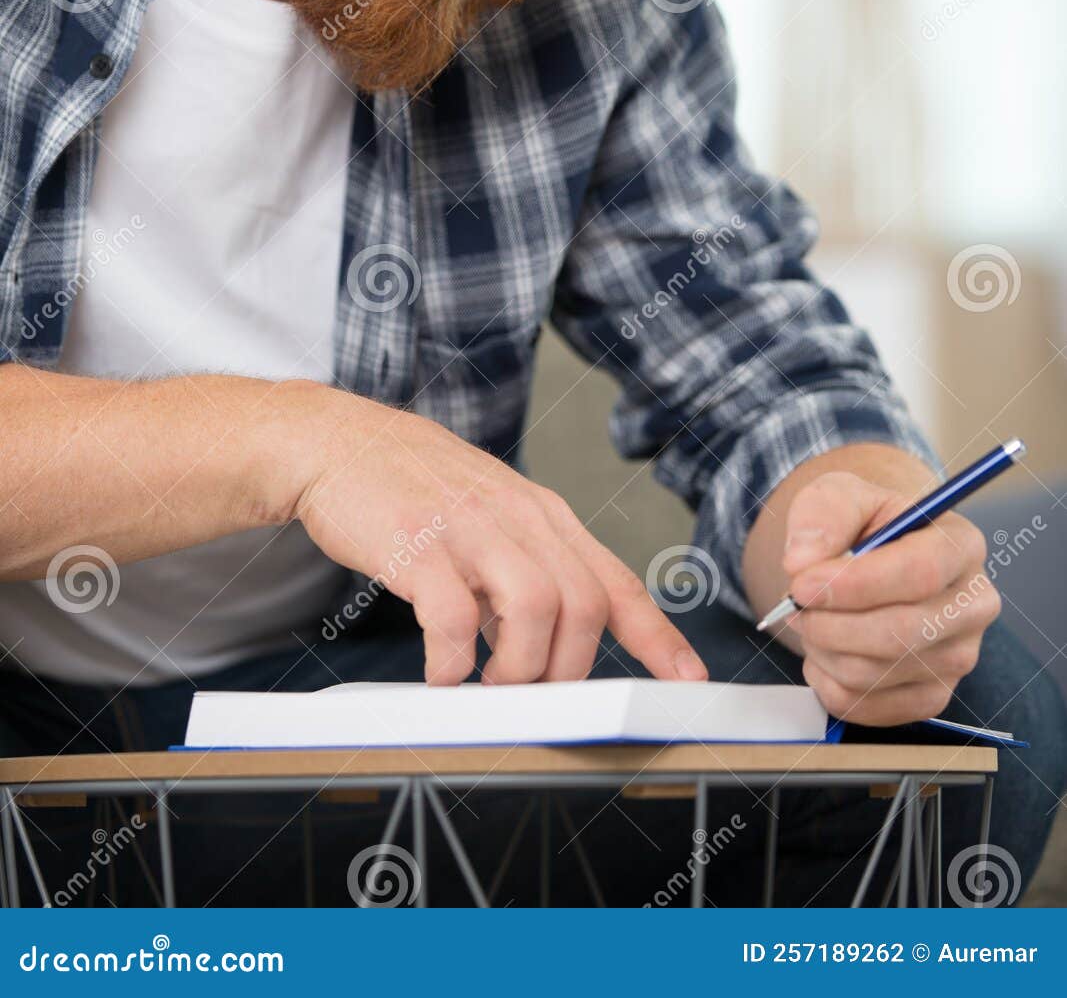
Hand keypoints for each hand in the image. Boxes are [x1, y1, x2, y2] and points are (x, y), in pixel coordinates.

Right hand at [286, 382, 707, 686]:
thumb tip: (549, 651)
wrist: (340, 442)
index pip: (616, 581)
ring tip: (487, 683)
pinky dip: (455, 661)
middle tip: (532, 694)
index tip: (687, 681)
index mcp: (542, 516)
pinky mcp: (417, 543)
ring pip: (536, 610)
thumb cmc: (415, 487)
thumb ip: (524, 574)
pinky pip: (455, 617)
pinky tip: (441, 670)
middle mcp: (517, 517)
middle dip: (567, 669)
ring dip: (519, 669)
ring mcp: (469, 527)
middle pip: (584, 605)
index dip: (658, 636)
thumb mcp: (490, 518)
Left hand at [778, 470, 999, 725]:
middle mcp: (973, 605)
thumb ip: (823, 514)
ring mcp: (959, 657)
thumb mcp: (841, 494)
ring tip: (812, 620)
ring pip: (876, 674)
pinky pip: (867, 707)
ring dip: (824, 649)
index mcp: (961, 546)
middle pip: (900, 633)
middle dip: (830, 624)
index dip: (855, 585)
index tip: (802, 584)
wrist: (872, 559)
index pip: (919, 573)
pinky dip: (828, 682)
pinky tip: (825, 650)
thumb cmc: (862, 525)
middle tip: (795, 605)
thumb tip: (803, 561)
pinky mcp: (933, 696)